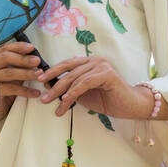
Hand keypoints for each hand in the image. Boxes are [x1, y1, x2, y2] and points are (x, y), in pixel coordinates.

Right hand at [0, 40, 42, 127]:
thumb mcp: (8, 77)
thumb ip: (17, 68)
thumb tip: (34, 60)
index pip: (4, 49)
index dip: (18, 47)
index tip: (31, 47)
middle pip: (5, 58)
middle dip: (23, 58)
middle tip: (37, 61)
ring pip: (9, 73)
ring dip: (26, 73)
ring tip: (39, 75)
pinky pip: (11, 89)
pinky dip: (25, 91)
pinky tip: (35, 93)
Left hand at [37, 55, 152, 119]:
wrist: (128, 106)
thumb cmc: (106, 100)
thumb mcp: (82, 94)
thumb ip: (68, 89)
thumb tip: (47, 86)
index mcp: (88, 62)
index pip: (66, 65)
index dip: (52, 71)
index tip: (38, 80)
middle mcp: (94, 60)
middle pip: (68, 71)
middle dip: (53, 85)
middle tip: (43, 97)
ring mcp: (101, 65)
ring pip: (75, 79)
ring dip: (62, 94)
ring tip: (53, 105)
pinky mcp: (107, 74)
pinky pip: (85, 83)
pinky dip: (74, 92)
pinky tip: (66, 100)